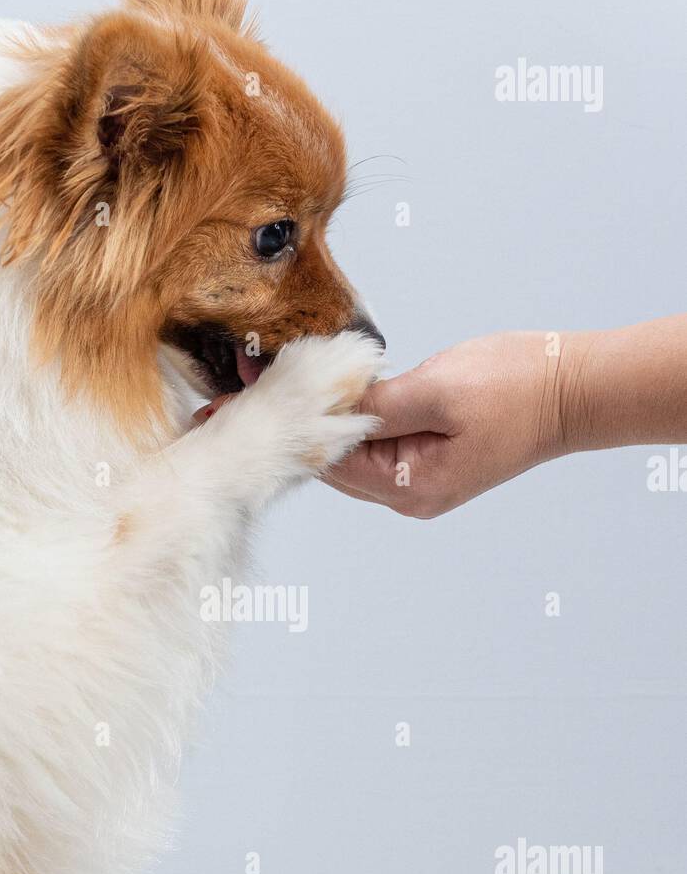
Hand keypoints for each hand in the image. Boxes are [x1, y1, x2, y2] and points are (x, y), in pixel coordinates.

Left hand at [323, 331, 576, 517]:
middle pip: (340, 466)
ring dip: (347, 421)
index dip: (312, 422)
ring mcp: (421, 487)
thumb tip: (326, 409)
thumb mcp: (435, 390)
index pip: (332, 463)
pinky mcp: (431, 467)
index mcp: (409, 488)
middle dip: (325, 424)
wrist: (571, 392)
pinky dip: (370, 423)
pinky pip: (382, 449)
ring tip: (343, 379)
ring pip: (359, 456)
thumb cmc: (515, 388)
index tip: (302, 382)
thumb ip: (376, 406)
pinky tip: (369, 392)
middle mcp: (410, 498)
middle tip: (314, 374)